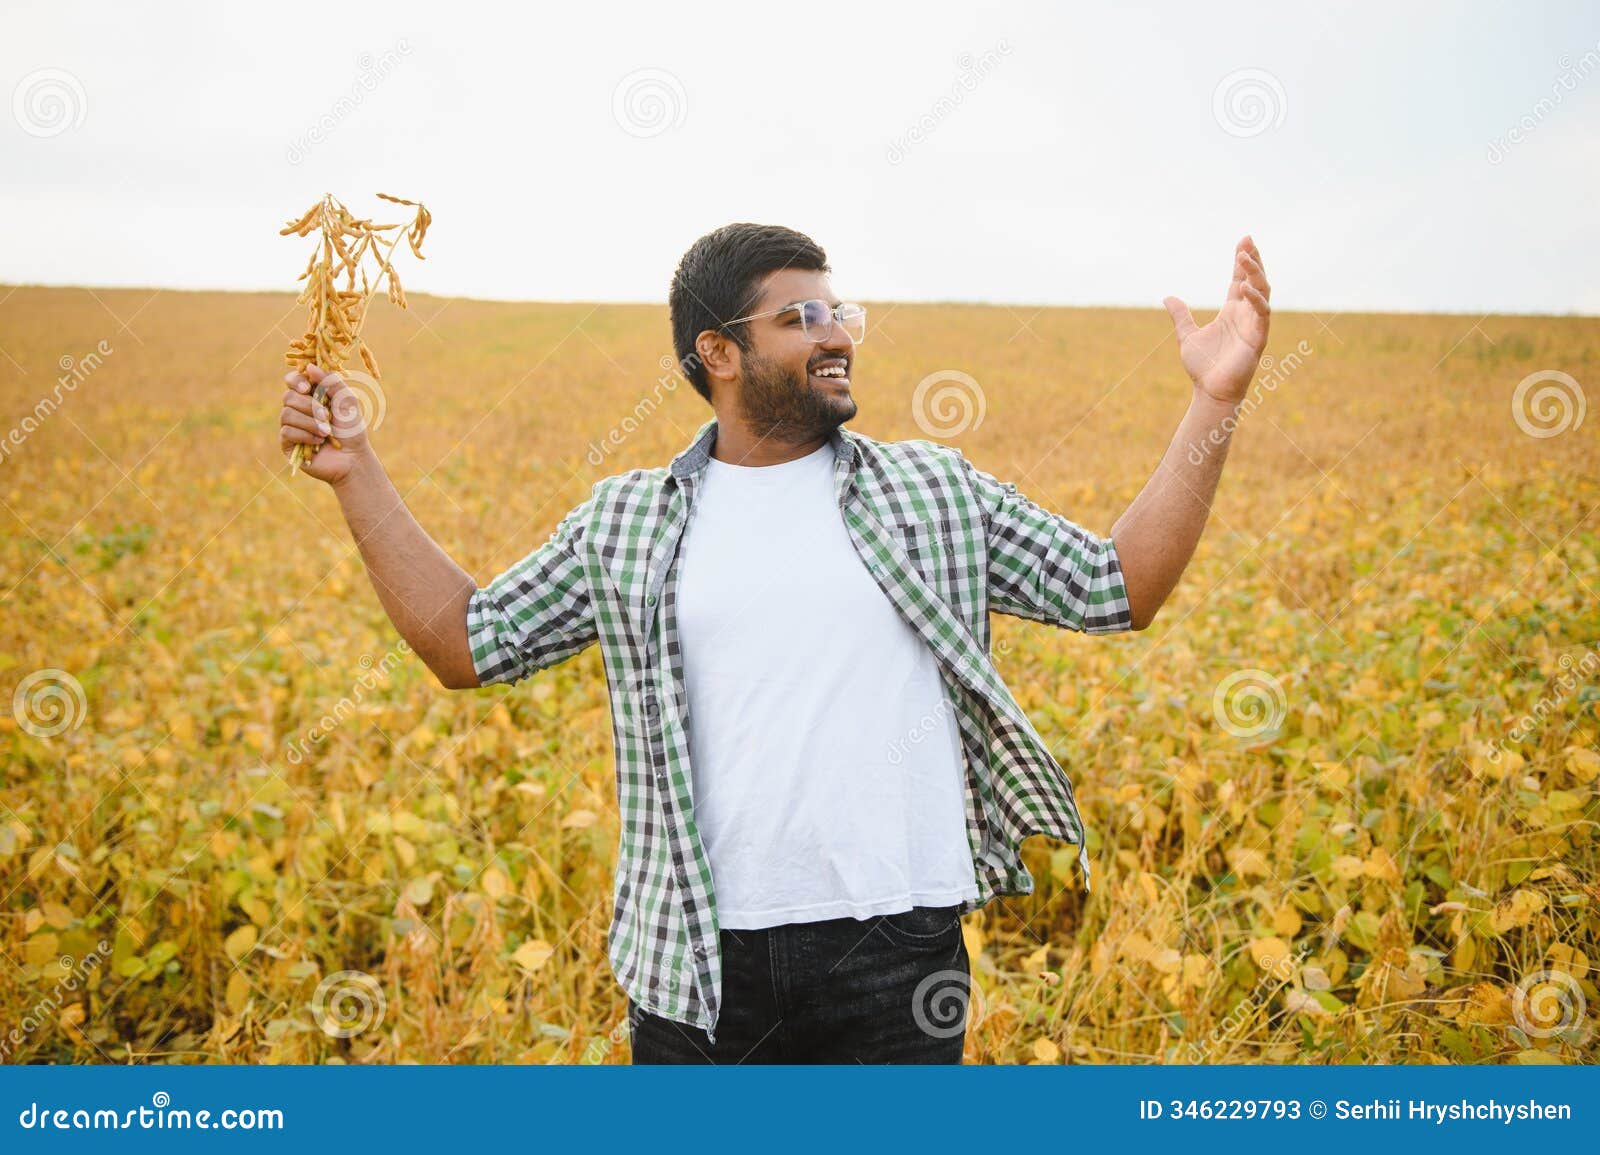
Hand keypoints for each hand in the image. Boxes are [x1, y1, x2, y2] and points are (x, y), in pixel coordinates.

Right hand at [278, 364, 374, 484]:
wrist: (353, 459)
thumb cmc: (352, 430)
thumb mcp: (347, 401)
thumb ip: (331, 382)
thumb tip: (309, 367)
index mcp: (310, 396)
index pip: (293, 380)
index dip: (296, 381)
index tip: (308, 388)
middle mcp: (298, 409)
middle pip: (288, 396)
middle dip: (309, 406)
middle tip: (327, 417)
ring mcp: (291, 426)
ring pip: (286, 414)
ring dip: (309, 422)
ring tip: (326, 432)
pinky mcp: (288, 443)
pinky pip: (286, 431)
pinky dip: (305, 434)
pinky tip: (318, 441)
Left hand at [1163, 236, 1271, 406]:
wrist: (1210, 391)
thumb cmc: (1203, 367)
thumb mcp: (1187, 335)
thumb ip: (1180, 316)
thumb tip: (1167, 297)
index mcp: (1231, 312)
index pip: (1239, 280)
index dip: (1241, 261)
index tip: (1242, 241)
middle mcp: (1245, 314)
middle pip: (1254, 280)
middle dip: (1252, 259)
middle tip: (1248, 239)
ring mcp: (1254, 324)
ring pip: (1262, 291)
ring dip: (1255, 273)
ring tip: (1245, 255)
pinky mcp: (1258, 337)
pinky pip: (1261, 313)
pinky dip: (1255, 299)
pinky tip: (1244, 287)